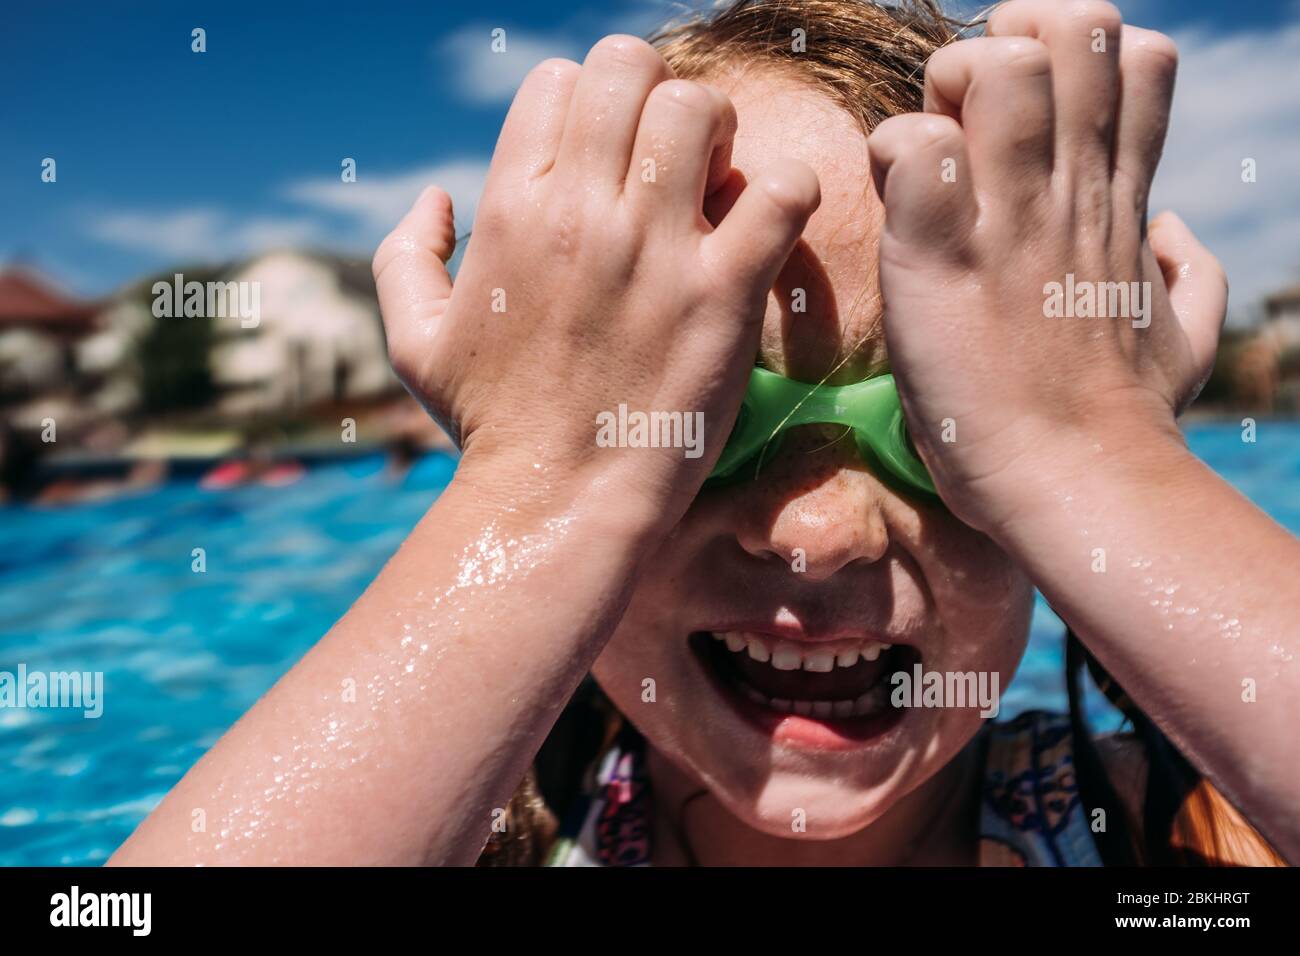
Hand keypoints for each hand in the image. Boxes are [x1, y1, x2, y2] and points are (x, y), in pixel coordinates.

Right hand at [373, 36, 818, 530]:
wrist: (553, 505)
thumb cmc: (488, 428)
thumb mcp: (414, 342)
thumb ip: (405, 255)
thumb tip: (434, 196)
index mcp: (508, 208)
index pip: (558, 79)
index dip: (591, 106)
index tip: (609, 163)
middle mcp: (578, 213)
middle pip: (630, 69)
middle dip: (656, 98)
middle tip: (671, 161)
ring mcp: (652, 251)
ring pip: (701, 109)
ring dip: (720, 135)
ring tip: (717, 189)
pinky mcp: (719, 296)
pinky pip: (778, 191)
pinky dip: (783, 194)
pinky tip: (763, 231)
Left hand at [865, 0, 1226, 533]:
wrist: (1075, 479)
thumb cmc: (1122, 418)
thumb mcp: (1184, 336)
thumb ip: (1189, 274)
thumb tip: (1174, 228)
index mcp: (1120, 199)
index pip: (1133, 56)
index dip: (1072, 53)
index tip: (1025, 113)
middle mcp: (1073, 191)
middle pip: (1071, 32)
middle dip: (1006, 47)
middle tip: (965, 117)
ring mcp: (1011, 218)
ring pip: (997, 68)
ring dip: (946, 89)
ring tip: (926, 152)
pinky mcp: (941, 255)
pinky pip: (915, 149)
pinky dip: (891, 155)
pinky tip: (891, 198)